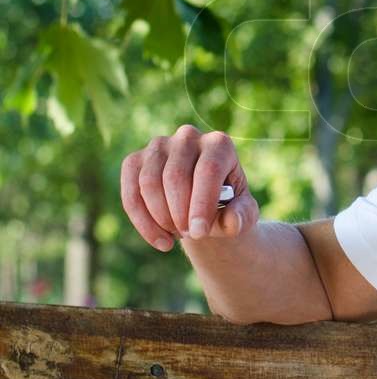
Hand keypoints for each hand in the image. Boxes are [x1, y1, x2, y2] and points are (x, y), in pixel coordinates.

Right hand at [119, 125, 258, 251]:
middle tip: (191, 235)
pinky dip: (142, 222)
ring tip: (178, 235)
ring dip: (161, 218)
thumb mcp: (243, 212)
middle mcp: (188, 137)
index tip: (199, 233)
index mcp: (219, 144)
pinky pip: (130, 193)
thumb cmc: (228, 205)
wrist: (204, 203)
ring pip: (149, 184)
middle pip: (175, 176)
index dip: (201, 204)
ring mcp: (158, 146)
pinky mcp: (135, 160)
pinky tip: (160, 241)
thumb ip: (242, 216)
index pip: (207, 170)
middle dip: (180, 213)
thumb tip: (231, 221)